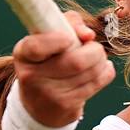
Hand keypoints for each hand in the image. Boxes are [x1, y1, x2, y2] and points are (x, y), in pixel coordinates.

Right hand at [12, 9, 115, 127]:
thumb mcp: (50, 37)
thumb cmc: (48, 60)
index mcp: (24, 54)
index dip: (57, 40)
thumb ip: (69, 23)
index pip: (37, 47)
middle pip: (75, 61)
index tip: (69, 38)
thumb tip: (88, 34)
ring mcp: (48, 94)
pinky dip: (105, 73)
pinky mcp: (65, 106)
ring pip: (90, 72)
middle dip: (94, 50)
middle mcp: (31, 76)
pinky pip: (97, 84)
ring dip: (101, 61)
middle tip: (94, 48)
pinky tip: (101, 69)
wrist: (39, 105)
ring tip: (98, 58)